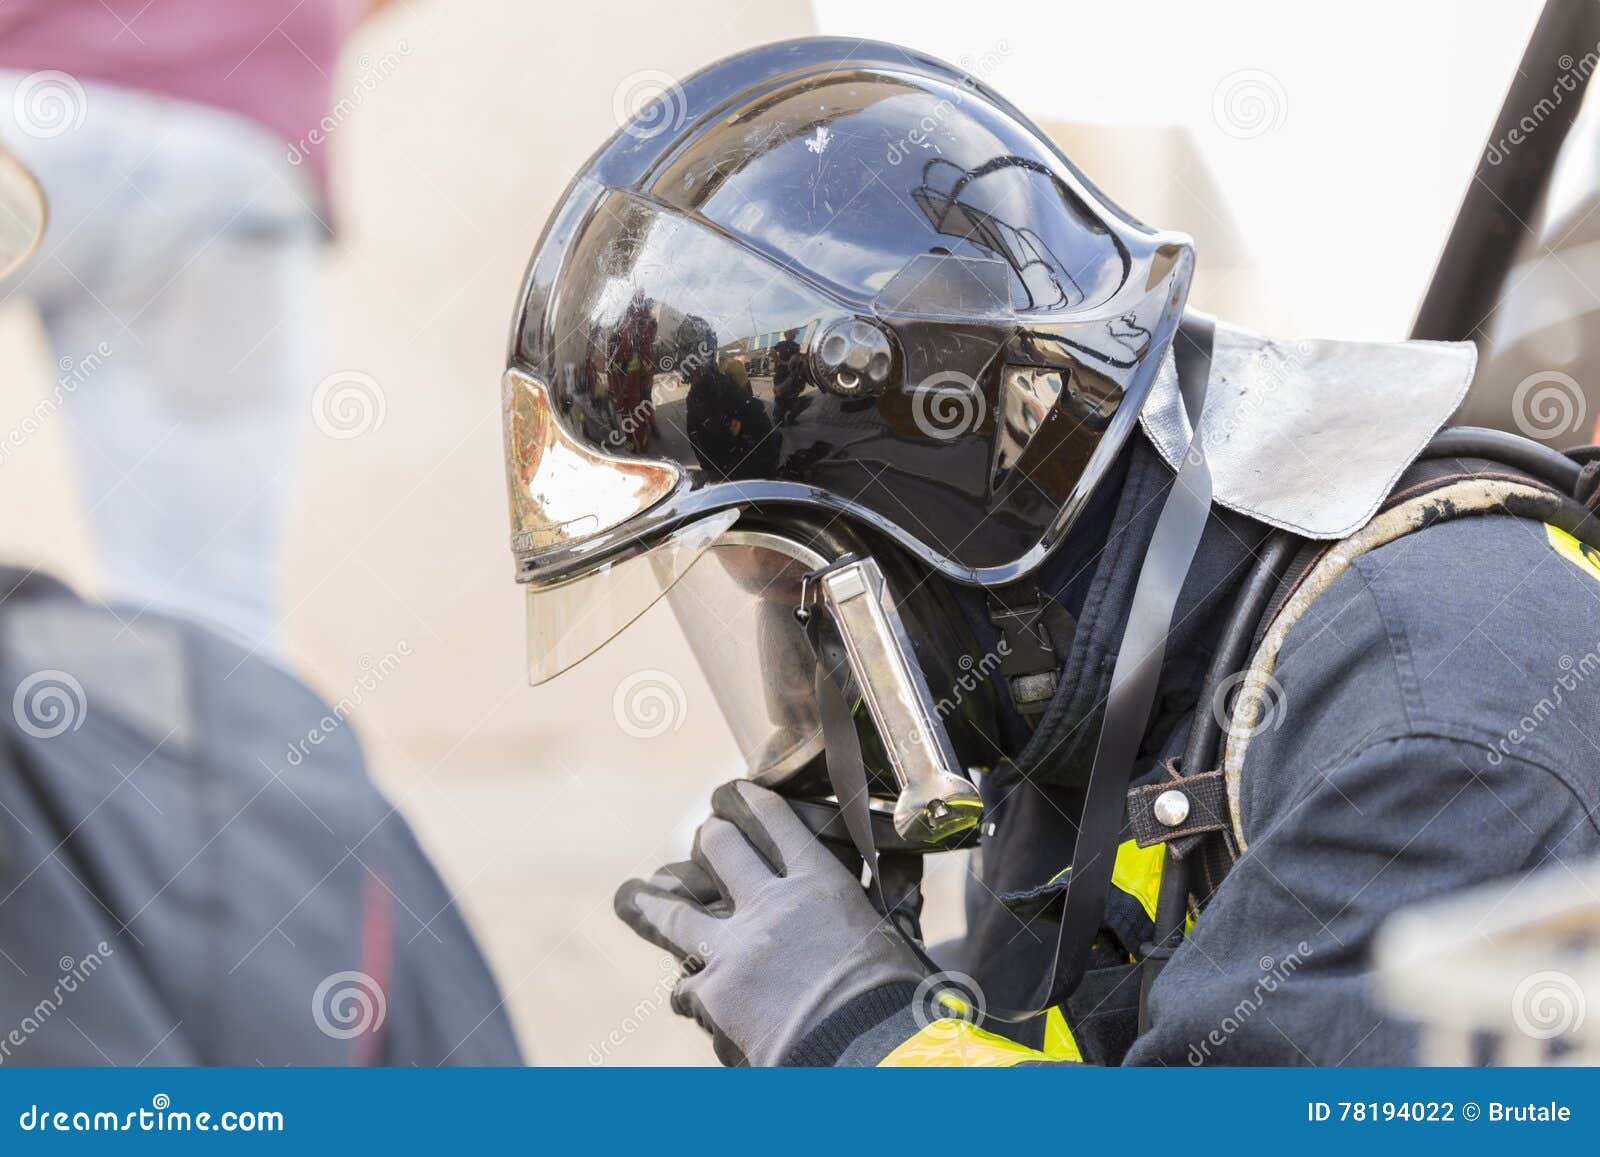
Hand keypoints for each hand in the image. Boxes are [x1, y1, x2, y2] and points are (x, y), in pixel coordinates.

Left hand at [615, 780, 927, 1065]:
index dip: (747, 801)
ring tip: (634, 894)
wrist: (866, 1054)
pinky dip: (689, 988)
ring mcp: (733, 949)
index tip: (735, 792)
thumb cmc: (892, 997)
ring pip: (674, 911)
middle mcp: (768, 905)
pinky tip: (687, 991)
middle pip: (719, 849)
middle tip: (707, 836)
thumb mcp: (892, 932)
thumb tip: (906, 861)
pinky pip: (685, 984)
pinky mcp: (713, 994)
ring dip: (651, 902)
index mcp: (818, 883)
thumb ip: (888, 893)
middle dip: (710, 839)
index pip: (773, 822)